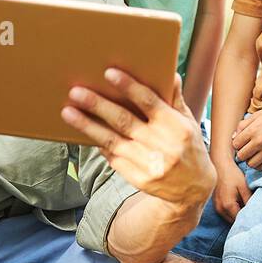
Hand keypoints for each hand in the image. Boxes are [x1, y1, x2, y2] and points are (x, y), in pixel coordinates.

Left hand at [61, 68, 214, 208]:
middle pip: (124, 121)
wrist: (193, 189)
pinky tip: (84, 133)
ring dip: (87, 126)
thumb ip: (176, 98)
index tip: (109, 73)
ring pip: (112, 140)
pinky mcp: (138, 178)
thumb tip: (170, 73)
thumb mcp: (189, 122)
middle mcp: (161, 144)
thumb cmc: (189, 147)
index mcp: (175, 126)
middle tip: (76, 92)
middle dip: (98, 105)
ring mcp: (148, 163)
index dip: (128, 86)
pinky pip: (113, 157)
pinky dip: (99, 144)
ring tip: (68, 112)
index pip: (148, 101)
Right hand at [212, 162, 251, 221]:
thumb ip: (249, 201)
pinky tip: (239, 204)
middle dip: (243, 218)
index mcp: (228, 205)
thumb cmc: (232, 174)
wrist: (220, 165)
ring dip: (238, 216)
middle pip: (235, 221)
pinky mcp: (216, 205)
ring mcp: (217, 208)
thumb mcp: (244, 187)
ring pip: (230, 219)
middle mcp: (220, 209)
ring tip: (246, 207)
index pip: (241, 220)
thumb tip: (255, 213)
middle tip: (253, 212)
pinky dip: (233, 212)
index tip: (257, 216)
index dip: (249, 219)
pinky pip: (226, 214)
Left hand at [231, 101, 261, 170]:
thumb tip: (234, 136)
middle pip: (241, 156)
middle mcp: (259, 141)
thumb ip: (243, 125)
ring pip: (251, 164)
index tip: (241, 141)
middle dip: (242, 152)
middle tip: (246, 148)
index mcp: (253, 130)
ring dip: (250, 160)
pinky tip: (260, 157)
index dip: (237, 143)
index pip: (236, 144)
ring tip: (253, 153)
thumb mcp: (257, 115)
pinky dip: (259, 164)